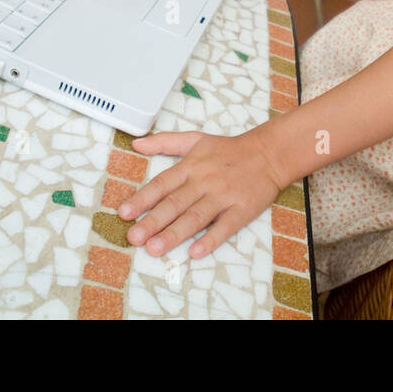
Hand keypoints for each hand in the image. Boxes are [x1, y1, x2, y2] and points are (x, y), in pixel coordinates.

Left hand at [118, 130, 286, 257]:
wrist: (269, 154)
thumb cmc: (228, 150)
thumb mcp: (196, 140)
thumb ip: (165, 142)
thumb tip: (136, 144)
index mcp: (191, 166)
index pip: (162, 184)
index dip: (142, 199)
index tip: (124, 213)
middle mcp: (205, 181)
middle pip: (175, 203)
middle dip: (153, 221)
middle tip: (134, 238)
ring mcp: (224, 196)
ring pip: (196, 217)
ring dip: (175, 234)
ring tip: (155, 248)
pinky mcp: (242, 209)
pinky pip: (225, 227)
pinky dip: (211, 239)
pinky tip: (195, 252)